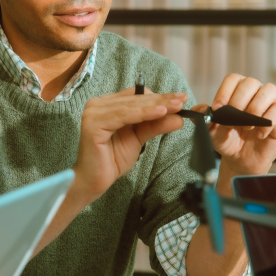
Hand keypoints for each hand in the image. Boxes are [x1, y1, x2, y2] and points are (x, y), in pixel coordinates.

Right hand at [72, 88, 186, 199]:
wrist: (95, 181)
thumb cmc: (113, 159)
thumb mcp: (139, 138)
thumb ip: (155, 125)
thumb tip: (179, 117)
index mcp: (107, 105)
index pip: (137, 94)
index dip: (159, 96)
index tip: (181, 99)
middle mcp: (98, 104)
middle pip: (136, 98)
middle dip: (162, 99)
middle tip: (183, 100)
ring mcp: (93, 113)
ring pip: (131, 106)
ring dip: (156, 105)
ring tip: (176, 107)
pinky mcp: (93, 124)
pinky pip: (123, 116)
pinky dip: (143, 113)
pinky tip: (160, 112)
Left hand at [199, 73, 275, 180]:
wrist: (241, 160)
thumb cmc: (228, 140)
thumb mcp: (211, 131)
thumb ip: (204, 119)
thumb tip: (199, 109)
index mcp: (237, 91)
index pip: (233, 79)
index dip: (225, 91)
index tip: (217, 108)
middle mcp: (255, 93)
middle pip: (250, 82)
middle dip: (239, 101)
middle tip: (233, 120)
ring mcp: (270, 104)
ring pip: (269, 90)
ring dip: (255, 108)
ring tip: (247, 127)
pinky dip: (268, 121)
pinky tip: (260, 134)